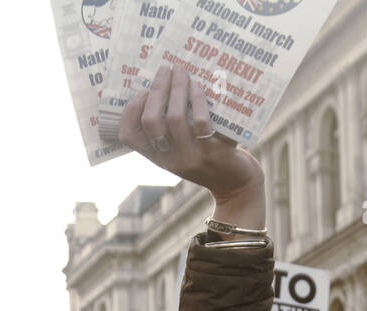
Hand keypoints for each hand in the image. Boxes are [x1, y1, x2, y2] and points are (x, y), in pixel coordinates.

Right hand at [118, 64, 264, 229]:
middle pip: (151, 121)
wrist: (237, 185)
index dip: (131, 109)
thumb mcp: (184, 148)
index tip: (143, 90)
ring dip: (177, 88)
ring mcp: (192, 157)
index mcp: (158, 157)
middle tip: (166, 68)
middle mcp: (171, 159)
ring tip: (181, 71)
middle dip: (157, 89)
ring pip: (174, 118)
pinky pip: (200, 122)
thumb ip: (171, 128)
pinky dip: (197, 100)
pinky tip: (198, 86)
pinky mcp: (213, 153)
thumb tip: (163, 84)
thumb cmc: (209, 158)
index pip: (129, 135)